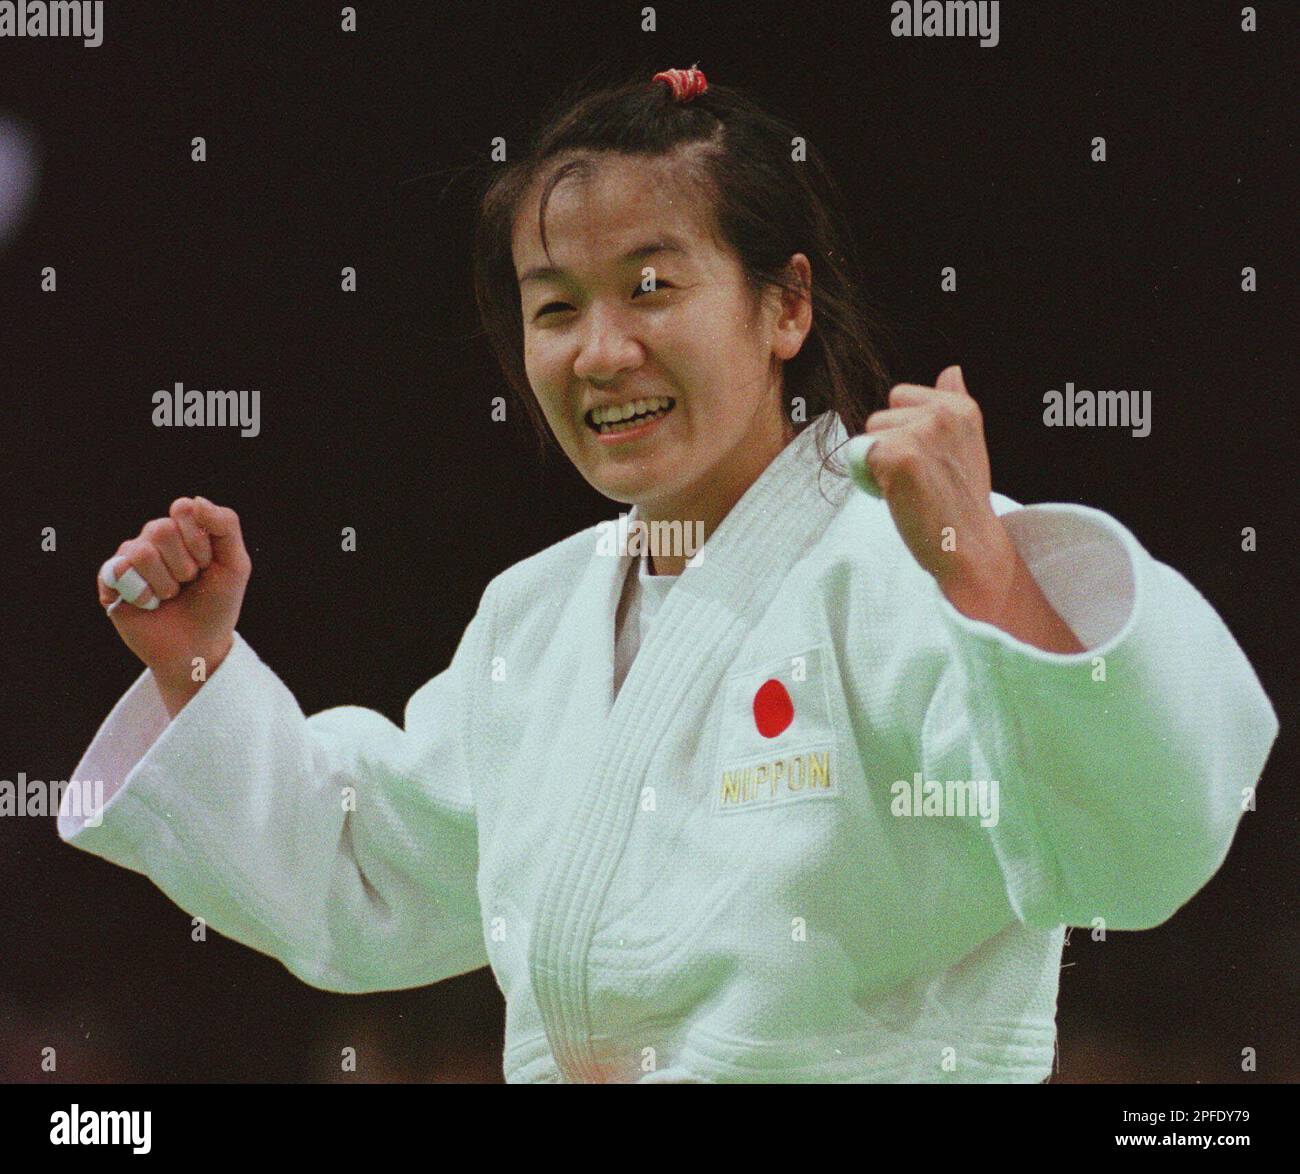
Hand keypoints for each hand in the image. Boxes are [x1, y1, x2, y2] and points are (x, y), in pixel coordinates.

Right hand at [97, 497, 251, 695]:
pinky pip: (117, 571)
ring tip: (170, 595)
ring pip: (141, 552)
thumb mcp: (235, 564)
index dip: (199, 541)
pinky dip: (142, 595)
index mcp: (183, 528)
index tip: (209, 564)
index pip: (182, 509)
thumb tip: (194, 501)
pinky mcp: (111, 580)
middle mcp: (154, 538)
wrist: (197, 648)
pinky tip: (149, 604)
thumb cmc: (217, 605)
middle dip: (184, 564)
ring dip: (165, 583)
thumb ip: (225, 526)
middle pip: (160, 528)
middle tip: (189, 582)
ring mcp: (131, 558)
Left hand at [861, 365, 1014, 597]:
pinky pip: (861, 457)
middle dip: (888, 447)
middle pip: (879, 416)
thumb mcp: (965, 444)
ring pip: (868, 435)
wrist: (968, 546)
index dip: (903, 431)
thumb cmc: (960, 502)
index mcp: (960, 406)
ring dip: (878, 464)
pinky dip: (871, 479)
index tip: (928, 462)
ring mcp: (921, 431)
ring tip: (910, 488)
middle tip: (918, 480)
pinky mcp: (899, 454)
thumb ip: (951, 404)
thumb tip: (951, 369)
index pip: (900, 397)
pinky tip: (899, 495)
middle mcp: (943, 412)